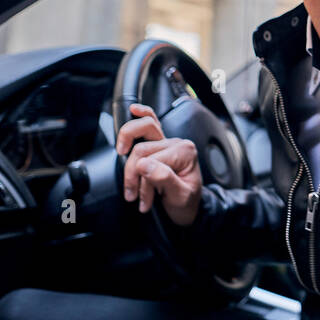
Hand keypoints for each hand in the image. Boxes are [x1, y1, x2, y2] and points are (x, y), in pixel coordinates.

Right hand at [116, 102, 202, 226]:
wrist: (189, 209)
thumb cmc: (186, 202)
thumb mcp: (180, 196)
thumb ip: (164, 179)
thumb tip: (143, 164)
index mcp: (185, 152)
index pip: (151, 159)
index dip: (142, 181)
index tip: (141, 201)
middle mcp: (176, 143)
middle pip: (141, 149)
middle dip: (133, 175)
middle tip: (132, 196)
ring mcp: (167, 142)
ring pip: (139, 139)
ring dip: (129, 165)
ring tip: (132, 188)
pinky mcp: (160, 145)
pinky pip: (151, 123)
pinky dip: (142, 114)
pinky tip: (134, 110)